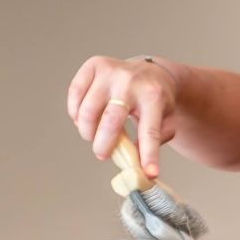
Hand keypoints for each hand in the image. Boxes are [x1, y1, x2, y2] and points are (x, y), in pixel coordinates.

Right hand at [66, 55, 179, 179]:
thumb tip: (139, 167)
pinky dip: (76, 112)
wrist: (151, 72)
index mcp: (153, 96)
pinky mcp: (93, 65)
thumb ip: (154, 141)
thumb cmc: (156, 103)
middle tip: (103, 154)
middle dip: (103, 145)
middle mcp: (130, 81)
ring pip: (87, 110)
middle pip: (110, 121)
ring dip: (87, 130)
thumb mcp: (164, 120)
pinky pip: (75, 94)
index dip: (148, 154)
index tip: (148, 173)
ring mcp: (110, 71)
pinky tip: (84, 118)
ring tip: (93, 135)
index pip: (150, 131)